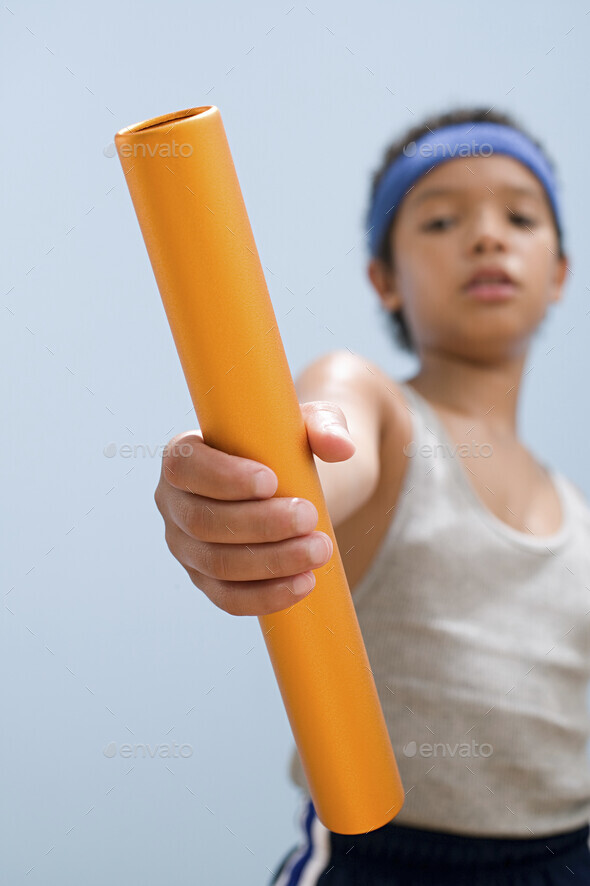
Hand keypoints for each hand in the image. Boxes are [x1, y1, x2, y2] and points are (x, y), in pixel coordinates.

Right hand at [154, 401, 355, 614]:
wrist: (297, 485)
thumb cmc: (291, 446)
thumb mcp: (310, 424)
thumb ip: (325, 425)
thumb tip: (341, 445)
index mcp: (183, 456)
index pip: (184, 467)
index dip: (222, 478)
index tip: (270, 481)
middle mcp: (175, 504)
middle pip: (202, 522)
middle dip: (259, 524)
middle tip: (309, 517)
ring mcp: (187, 547)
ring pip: (218, 564)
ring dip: (270, 562)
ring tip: (318, 550)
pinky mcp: (208, 581)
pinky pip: (229, 598)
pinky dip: (266, 596)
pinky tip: (304, 584)